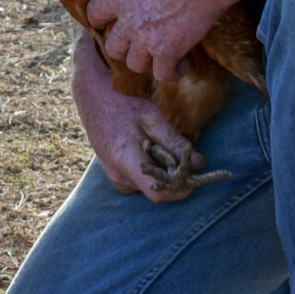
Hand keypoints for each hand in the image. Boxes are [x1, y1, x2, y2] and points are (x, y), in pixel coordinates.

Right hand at [71, 34, 206, 203]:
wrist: (93, 99)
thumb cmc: (123, 104)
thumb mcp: (152, 118)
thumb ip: (175, 143)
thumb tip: (201, 163)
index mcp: (127, 162)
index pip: (158, 193)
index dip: (180, 189)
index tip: (194, 175)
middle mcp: (120, 177)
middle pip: (158, 189)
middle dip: (174, 174)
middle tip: (177, 149)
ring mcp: (117, 179)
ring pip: (152, 184)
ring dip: (163, 169)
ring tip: (157, 143)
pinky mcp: (117, 176)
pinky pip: (142, 179)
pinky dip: (153, 167)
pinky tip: (148, 147)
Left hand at [86, 0, 234, 81]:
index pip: (95, 12)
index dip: (100, 21)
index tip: (109, 24)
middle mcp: (129, 19)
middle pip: (113, 48)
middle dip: (127, 49)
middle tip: (142, 46)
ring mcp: (146, 38)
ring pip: (135, 65)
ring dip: (149, 62)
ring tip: (164, 56)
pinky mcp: (167, 51)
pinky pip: (163, 74)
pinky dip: (174, 71)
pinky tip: (183, 64)